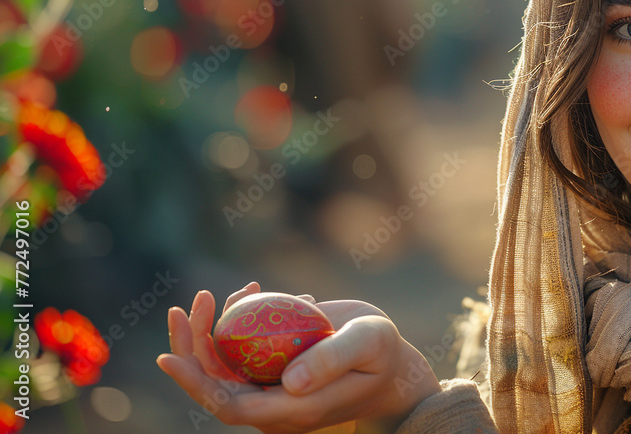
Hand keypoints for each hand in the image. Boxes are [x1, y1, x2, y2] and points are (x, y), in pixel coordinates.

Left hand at [156, 282, 442, 432]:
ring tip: (215, 293)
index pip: (228, 403)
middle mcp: (274, 401)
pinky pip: (243, 347)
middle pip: (216, 384)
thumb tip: (288, 381)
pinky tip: (252, 289)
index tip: (168, 356)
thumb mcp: (368, 345)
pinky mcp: (277, 364)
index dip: (194, 383)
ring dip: (210, 330)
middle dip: (192, 347)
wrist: (393, 366)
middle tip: (187, 305)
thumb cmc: (384, 354)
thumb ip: (333, 360)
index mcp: (291, 409)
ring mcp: (273, 384)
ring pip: (225, 364)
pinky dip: (238, 318)